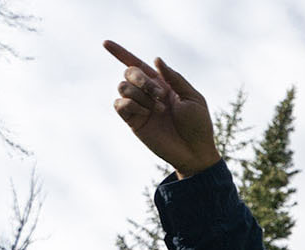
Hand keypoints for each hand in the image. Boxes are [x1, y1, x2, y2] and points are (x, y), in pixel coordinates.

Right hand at [104, 40, 220, 177]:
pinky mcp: (133, 121)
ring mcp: (139, 106)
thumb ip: (174, 78)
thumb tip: (156, 59)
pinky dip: (132, 105)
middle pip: (129, 72)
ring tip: (159, 109)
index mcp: (162, 84)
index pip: (138, 65)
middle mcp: (148, 93)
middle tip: (160, 95)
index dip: (120, 53)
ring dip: (140, 95)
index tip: (105, 43)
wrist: (195, 151)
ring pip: (123, 87)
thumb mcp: (193, 98)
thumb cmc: (198, 125)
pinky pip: (120, 104)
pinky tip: (146, 114)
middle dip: (141, 79)